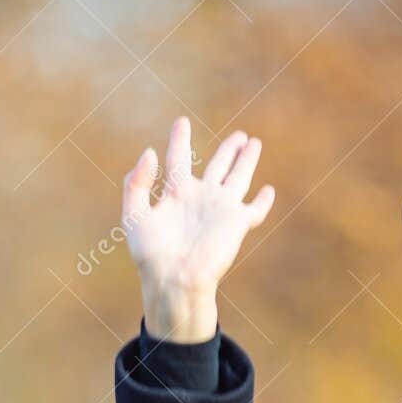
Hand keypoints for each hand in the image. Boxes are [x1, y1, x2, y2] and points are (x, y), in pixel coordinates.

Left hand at [122, 118, 274, 341]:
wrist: (173, 281)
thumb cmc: (151, 254)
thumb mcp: (133, 215)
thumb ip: (136, 183)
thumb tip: (149, 152)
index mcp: (176, 193)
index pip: (178, 158)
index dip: (180, 138)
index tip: (181, 121)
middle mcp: (200, 197)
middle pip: (217, 165)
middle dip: (228, 149)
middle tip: (239, 135)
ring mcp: (220, 209)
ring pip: (238, 178)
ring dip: (246, 161)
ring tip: (253, 143)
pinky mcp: (237, 224)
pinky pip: (254, 209)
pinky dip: (262, 201)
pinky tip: (268, 191)